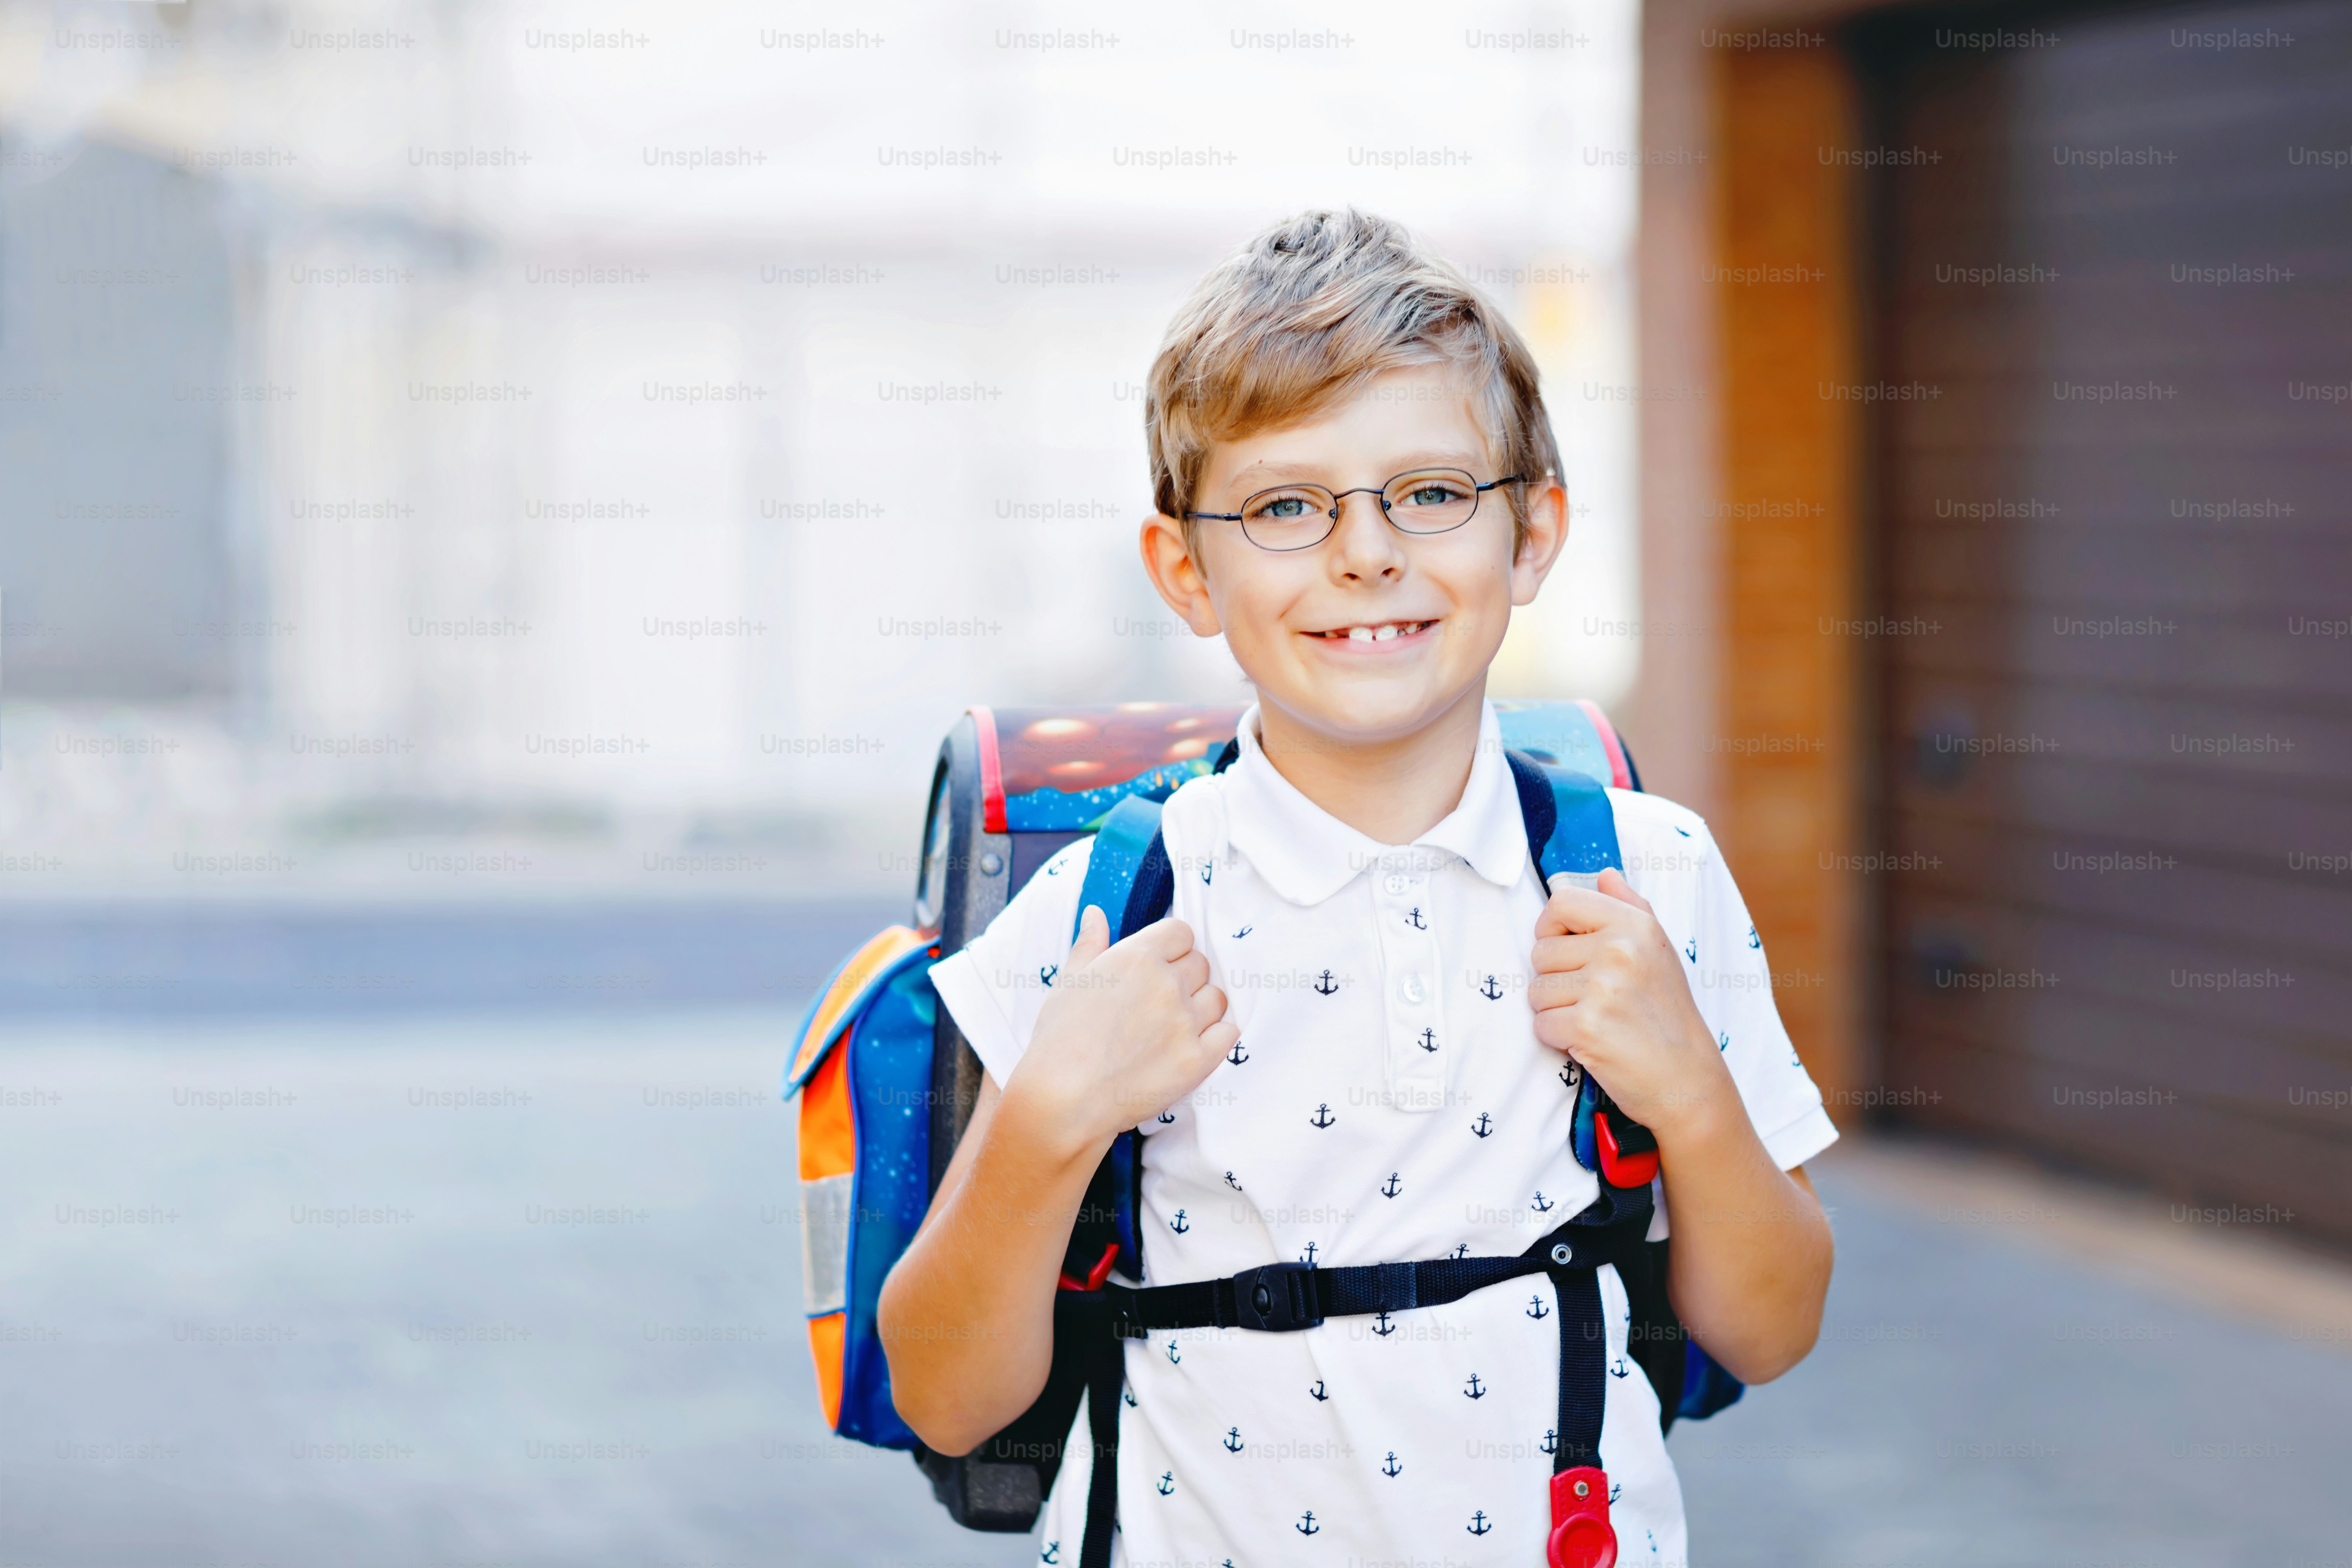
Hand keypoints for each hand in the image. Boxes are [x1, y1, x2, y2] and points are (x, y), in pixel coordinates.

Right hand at [1005, 906, 1238, 1157]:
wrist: (1063, 1099)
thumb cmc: (1060, 1040)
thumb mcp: (1069, 981)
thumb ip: (1090, 943)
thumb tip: (1096, 913)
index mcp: (1137, 957)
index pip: (1181, 932)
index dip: (1172, 947)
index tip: (1159, 964)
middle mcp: (1168, 984)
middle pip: (1200, 964)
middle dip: (1184, 977)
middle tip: (1158, 1002)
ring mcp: (1186, 1023)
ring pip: (1217, 998)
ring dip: (1201, 1007)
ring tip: (1172, 1027)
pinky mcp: (1198, 1060)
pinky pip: (1228, 1034)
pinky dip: (1216, 1037)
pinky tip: (1192, 1045)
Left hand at [1529, 867, 1733, 1140]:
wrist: (1687, 1079)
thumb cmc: (1667, 1013)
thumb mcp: (1660, 950)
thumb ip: (1630, 907)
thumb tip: (1604, 875)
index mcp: (1635, 924)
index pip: (1561, 902)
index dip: (1552, 927)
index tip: (1568, 950)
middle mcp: (1619, 949)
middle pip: (1541, 951)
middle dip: (1557, 979)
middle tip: (1594, 998)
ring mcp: (1603, 988)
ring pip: (1536, 990)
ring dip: (1556, 1010)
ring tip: (1596, 1020)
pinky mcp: (1587, 1026)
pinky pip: (1541, 1024)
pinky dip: (1559, 1038)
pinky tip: (1591, 1041)